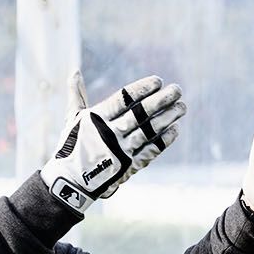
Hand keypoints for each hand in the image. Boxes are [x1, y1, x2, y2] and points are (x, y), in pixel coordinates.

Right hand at [40, 71, 183, 213]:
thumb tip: (75, 71)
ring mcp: (121, 150)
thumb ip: (77, 95)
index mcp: (96, 118)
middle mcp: (110, 133)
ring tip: (182, 107)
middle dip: (161, 100)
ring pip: (149, 130)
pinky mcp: (129, 165)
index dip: (142, 89)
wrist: (71, 182)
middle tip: (178, 89)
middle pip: (140, 113)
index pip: (123, 99)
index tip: (158, 81)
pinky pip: (150, 150)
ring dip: (168, 118)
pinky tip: (175, 129)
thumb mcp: (73, 119)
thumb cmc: (73, 146)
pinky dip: (164, 140)